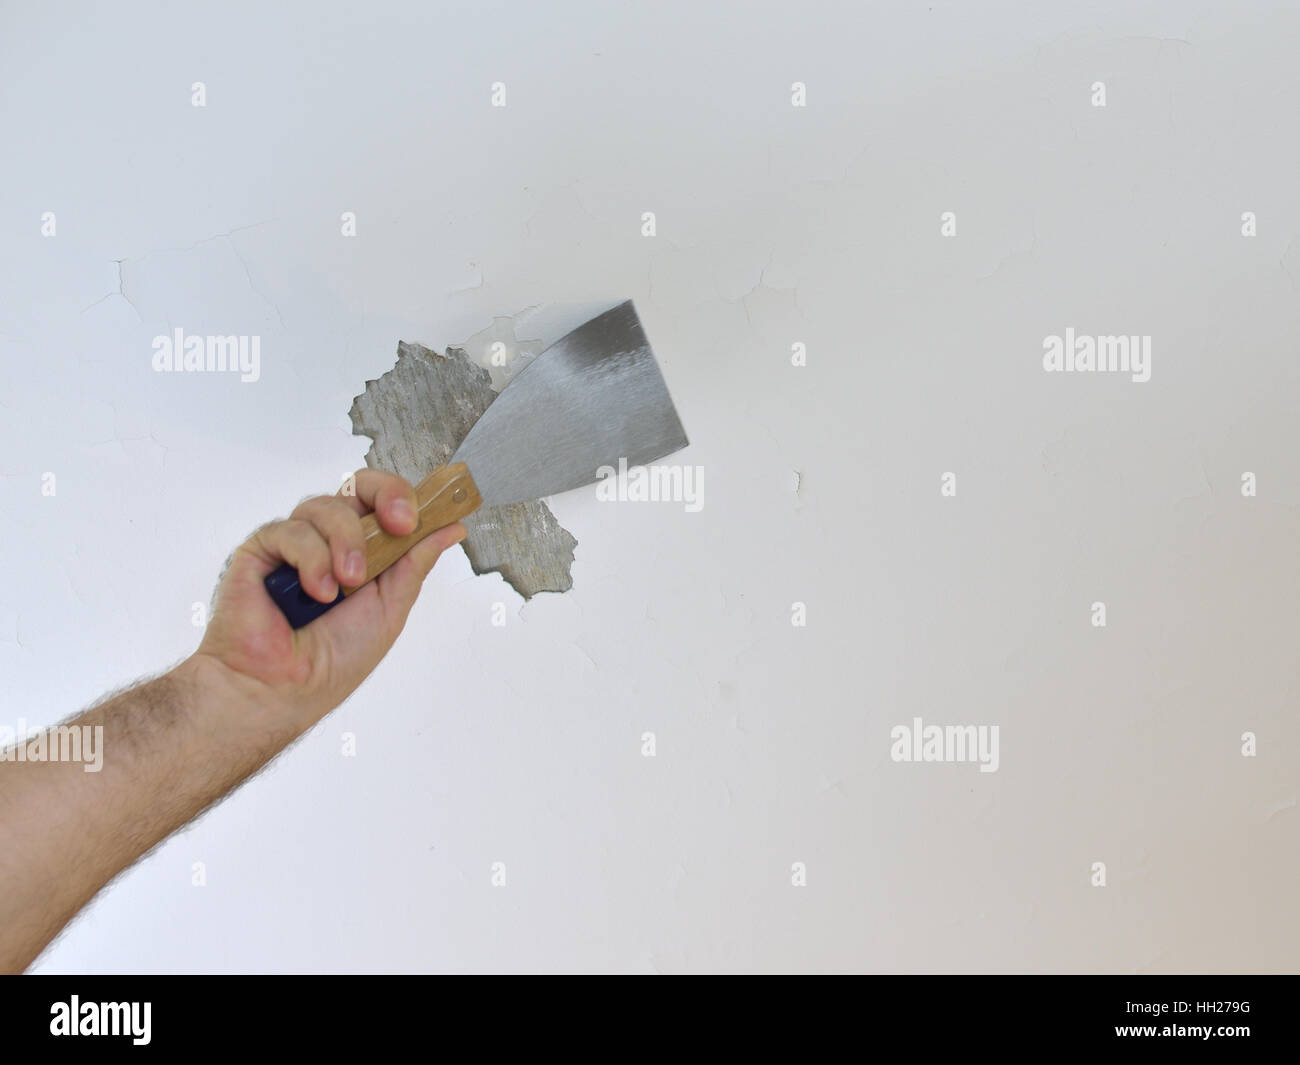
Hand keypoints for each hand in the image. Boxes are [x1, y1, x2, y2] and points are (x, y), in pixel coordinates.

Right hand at [196, 469, 465, 727]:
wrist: (285, 690)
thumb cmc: (332, 660)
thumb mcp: (390, 608)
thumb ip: (415, 563)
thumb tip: (451, 528)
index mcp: (361, 551)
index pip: (382, 502)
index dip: (403, 498)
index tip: (419, 518)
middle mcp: (327, 540)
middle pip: (357, 486)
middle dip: (385, 495)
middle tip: (399, 524)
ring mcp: (293, 544)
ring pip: (326, 507)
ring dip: (347, 543)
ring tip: (348, 583)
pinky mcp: (260, 551)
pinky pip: (291, 531)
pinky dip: (312, 560)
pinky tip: (316, 593)